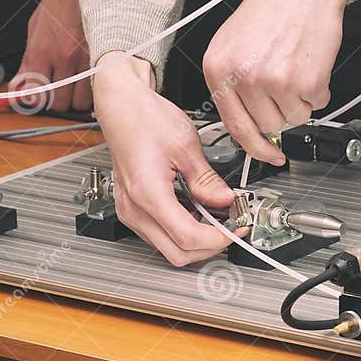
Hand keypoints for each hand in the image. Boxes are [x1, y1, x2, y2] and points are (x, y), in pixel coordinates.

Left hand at [13, 0, 89, 111]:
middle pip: (58, 103)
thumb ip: (27, 61)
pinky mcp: (103, 59)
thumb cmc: (61, 3)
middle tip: (55, 92)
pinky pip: (96, 89)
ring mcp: (86, 60)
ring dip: (75, 99)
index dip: (34, 102)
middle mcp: (64, 58)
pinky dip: (91, 91)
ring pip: (80, 102)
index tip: (35, 99)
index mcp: (43, 50)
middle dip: (55, 102)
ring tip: (73, 87)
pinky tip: (87, 81)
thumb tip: (20, 84)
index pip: (35, 94)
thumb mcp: (34, 29)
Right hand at [94, 52, 243, 265]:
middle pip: (178, 254)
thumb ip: (208, 181)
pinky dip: (183, 230)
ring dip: (197, 240)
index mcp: (148, 193)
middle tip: (232, 226)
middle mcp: (134, 209)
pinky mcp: (132, 208)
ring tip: (218, 217)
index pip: (188, 237)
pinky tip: (199, 212)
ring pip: (169, 248)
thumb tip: (227, 201)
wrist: (122, 106)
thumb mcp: (186, 146)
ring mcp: (130, 211)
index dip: (219, 238)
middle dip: (210, 246)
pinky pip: (160, 233)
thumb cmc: (145, 118)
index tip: (238, 227)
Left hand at [202, 0, 349, 163]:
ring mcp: (273, 81)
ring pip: (293, 119)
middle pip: (267, 126)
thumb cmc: (273, 7)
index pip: (234, 125)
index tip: (267, 154)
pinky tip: (311, 63)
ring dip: (301, 101)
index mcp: (218, 68)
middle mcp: (242, 76)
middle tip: (286, 85)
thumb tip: (247, 123)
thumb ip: (234, 83)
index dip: (254, 146)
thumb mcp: (233, 43)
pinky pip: (317, 104)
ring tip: (296, 68)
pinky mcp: (305, 80)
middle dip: (281, 111)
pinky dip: (319, 89)